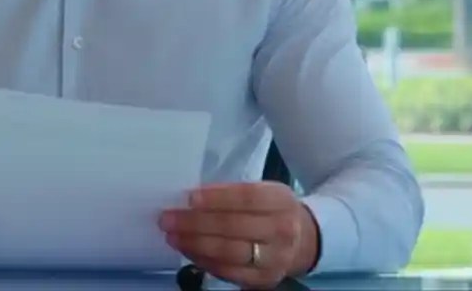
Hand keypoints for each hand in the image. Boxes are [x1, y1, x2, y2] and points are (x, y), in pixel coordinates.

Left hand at [158, 182, 319, 289]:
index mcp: (281, 200)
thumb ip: (231, 193)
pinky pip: (229, 272)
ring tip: (172, 236)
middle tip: (167, 219)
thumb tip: (189, 198)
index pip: (247, 198)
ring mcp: (275, 258)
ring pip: (230, 252)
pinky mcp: (265, 280)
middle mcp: (283, 230)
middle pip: (234, 227)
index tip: (189, 198)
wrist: (304, 239)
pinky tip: (188, 250)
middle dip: (195, 223)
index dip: (217, 198)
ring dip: (195, 244)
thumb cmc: (270, 209)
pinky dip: (204, 261)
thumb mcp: (263, 192)